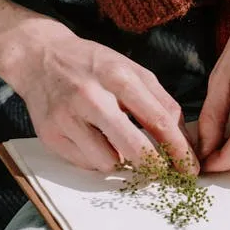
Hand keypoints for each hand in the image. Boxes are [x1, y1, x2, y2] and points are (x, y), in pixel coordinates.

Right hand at [4, 26, 196, 172]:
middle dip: (155, 167)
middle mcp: (90, 97)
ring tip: (118, 143)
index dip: (179, 150)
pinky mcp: (50, 135)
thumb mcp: (133, 71)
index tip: (190, 168)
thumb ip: (161, 103)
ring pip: (109, 162)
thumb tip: (185, 141)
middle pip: (134, 148)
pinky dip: (98, 158)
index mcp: (118, 77)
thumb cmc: (95, 66)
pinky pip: (86, 164)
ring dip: (121, 160)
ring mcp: (66, 118)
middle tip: (164, 172)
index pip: (158, 121)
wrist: (39, 57)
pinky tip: (95, 140)